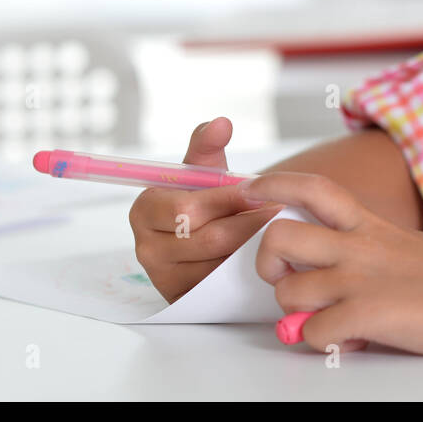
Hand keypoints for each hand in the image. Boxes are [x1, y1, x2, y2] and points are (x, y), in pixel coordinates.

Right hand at [130, 117, 284, 302]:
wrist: (208, 231)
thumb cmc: (205, 197)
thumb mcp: (204, 170)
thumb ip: (208, 145)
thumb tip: (221, 123)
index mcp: (144, 210)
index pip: (188, 207)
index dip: (228, 200)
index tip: (259, 192)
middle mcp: (146, 247)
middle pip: (206, 239)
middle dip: (246, 224)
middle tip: (278, 214)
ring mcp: (163, 277)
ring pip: (217, 263)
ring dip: (251, 247)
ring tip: (275, 232)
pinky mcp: (182, 298)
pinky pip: (220, 286)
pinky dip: (244, 269)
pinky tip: (263, 254)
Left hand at [244, 171, 422, 356]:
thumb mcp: (406, 245)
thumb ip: (367, 251)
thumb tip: (338, 278)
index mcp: (369, 225)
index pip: (312, 188)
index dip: (273, 185)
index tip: (249, 191)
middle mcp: (357, 246)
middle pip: (278, 236)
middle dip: (266, 263)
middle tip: (283, 280)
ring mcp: (359, 279)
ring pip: (288, 291)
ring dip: (297, 313)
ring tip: (326, 320)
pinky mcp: (366, 313)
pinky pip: (312, 333)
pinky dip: (322, 343)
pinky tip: (349, 341)